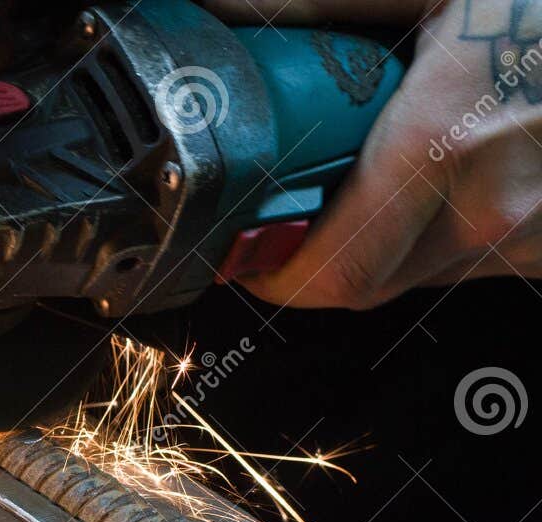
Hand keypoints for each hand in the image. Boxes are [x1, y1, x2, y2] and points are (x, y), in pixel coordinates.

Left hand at [205, 0, 541, 307]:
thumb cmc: (539, 6)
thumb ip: (323, 6)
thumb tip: (220, 8)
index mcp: (444, 144)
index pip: (330, 270)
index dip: (273, 274)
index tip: (243, 254)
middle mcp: (494, 206)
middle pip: (362, 286)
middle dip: (312, 259)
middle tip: (283, 217)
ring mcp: (537, 232)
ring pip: (418, 276)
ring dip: (378, 244)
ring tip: (368, 178)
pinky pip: (475, 261)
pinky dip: (439, 233)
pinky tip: (442, 175)